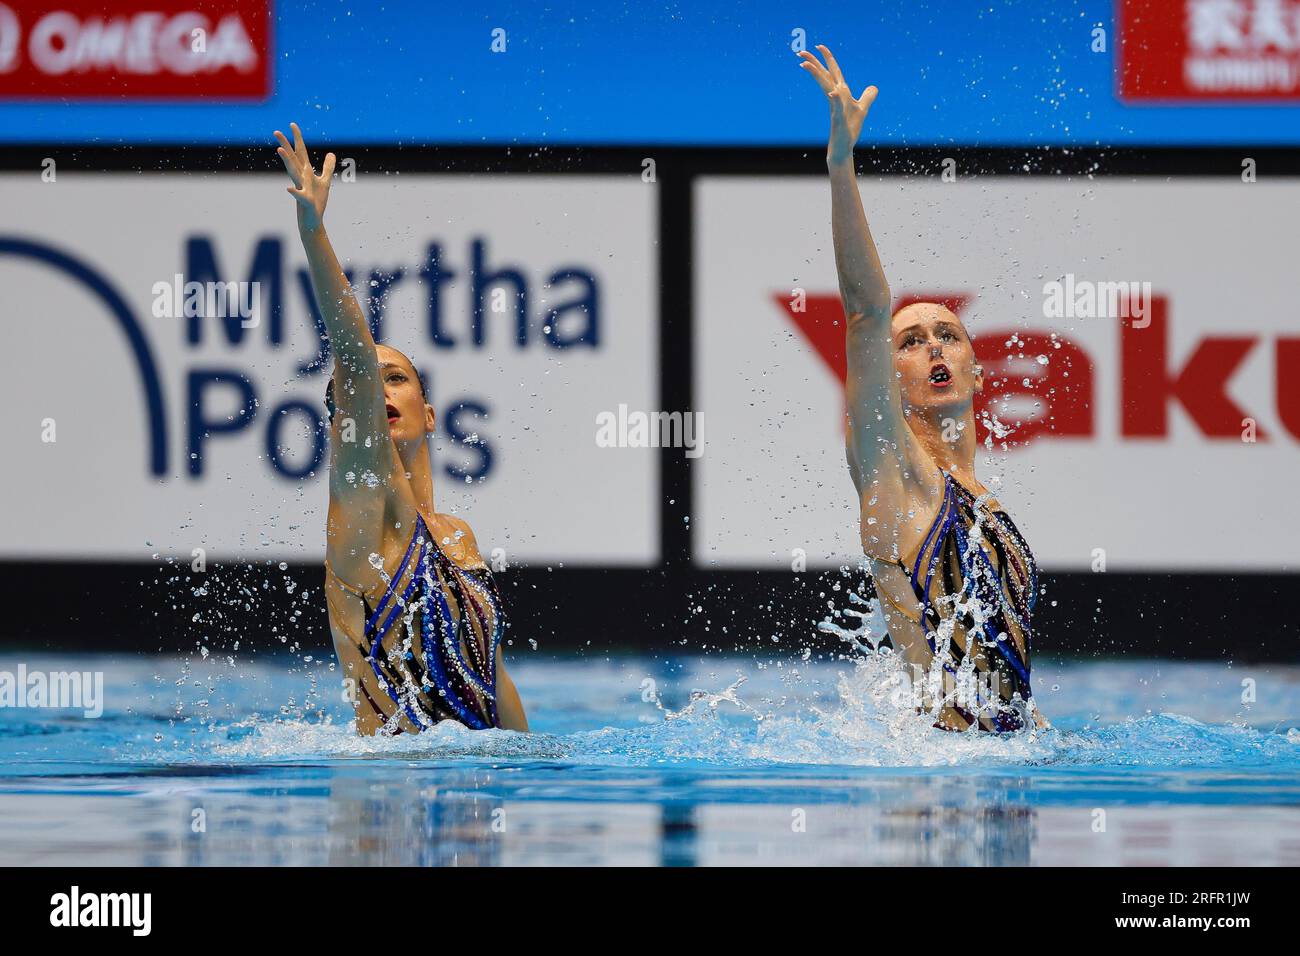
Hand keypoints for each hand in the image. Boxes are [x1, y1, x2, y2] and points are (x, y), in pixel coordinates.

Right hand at [274, 122, 335, 231]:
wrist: (312, 220)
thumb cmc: (317, 201)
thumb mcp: (325, 182)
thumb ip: (327, 167)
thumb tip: (331, 153)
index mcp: (305, 172)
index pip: (301, 152)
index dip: (298, 138)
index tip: (292, 124)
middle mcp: (301, 178)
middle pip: (293, 159)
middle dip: (285, 145)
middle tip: (276, 131)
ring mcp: (301, 188)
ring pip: (293, 173)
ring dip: (287, 161)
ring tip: (279, 149)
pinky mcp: (305, 201)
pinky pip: (300, 196)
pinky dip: (295, 193)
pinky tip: (290, 189)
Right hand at [798, 45, 877, 164]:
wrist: (844, 146)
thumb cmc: (850, 128)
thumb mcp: (863, 109)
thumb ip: (867, 97)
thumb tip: (873, 87)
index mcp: (841, 92)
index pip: (834, 72)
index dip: (827, 59)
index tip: (819, 46)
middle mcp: (836, 97)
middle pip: (824, 76)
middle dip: (814, 63)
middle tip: (800, 53)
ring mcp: (835, 107)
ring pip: (826, 87)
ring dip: (816, 75)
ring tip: (805, 64)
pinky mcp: (838, 119)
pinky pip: (837, 107)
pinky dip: (836, 99)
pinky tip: (833, 92)